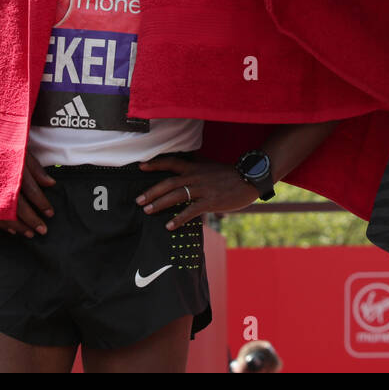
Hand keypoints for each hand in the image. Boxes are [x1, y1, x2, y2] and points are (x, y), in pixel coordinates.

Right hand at [0, 153, 55, 236]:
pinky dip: (2, 225)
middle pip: (18, 206)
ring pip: (4, 214)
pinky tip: (11, 230)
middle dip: (32, 220)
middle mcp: (0, 182)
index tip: (51, 214)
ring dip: (18, 226)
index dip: (42, 204)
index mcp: (13, 170)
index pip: (31, 191)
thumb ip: (35, 169)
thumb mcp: (20, 151)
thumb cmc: (0, 146)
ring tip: (29, 234)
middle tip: (43, 230)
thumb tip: (51, 184)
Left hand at [136, 155, 260, 228]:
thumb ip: (197, 171)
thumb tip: (185, 176)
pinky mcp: (210, 201)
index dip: (155, 164)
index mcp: (195, 167)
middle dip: (152, 191)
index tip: (140, 166)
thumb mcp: (211, 168)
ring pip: (176, 195)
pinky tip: (169, 226)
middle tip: (138, 200)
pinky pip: (191, 210)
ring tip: (147, 210)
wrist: (250, 178)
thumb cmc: (231, 175)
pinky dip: (178, 218)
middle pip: (169, 182)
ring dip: (159, 203)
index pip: (171, 163)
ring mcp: (203, 189)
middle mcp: (196, 176)